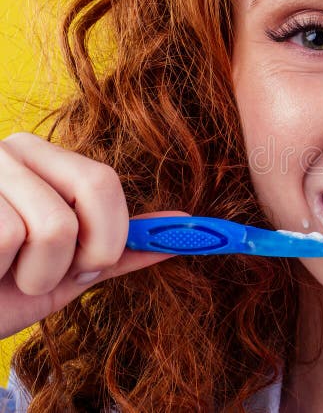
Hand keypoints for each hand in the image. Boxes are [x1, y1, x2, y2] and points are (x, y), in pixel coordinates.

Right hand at [0, 132, 185, 337]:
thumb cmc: (1, 291)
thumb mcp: (69, 270)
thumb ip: (120, 246)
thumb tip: (182, 227)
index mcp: (43, 161)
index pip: (106, 180)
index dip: (113, 231)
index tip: (94, 263)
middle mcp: (12, 151)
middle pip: (96, 185)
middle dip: (89, 248)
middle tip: (55, 271)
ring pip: (55, 225)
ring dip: (39, 273)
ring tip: (6, 274)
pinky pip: (9, 239)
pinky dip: (1, 272)